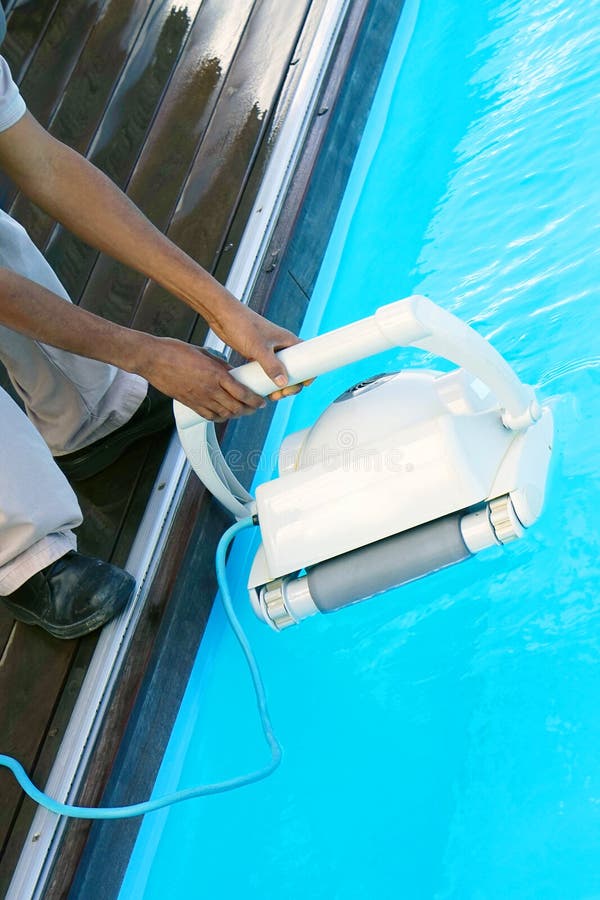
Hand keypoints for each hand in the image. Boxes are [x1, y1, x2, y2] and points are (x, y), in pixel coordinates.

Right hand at [137, 335, 267, 420]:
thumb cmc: (176, 351)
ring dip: (236, 415)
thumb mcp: (205, 353)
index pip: (243, 393)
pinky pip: (209, 416)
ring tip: (242, 411)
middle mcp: (210, 389)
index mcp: (216, 374)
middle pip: (237, 407)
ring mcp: (199, 398)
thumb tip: (233, 372)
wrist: (153, 359)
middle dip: (250, 409)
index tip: (262, 401)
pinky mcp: (190, 404)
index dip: (256, 400)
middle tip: (256, 407)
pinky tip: (224, 414)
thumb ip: (220, 365)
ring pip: (225, 414)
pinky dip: (220, 417)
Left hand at [207, 299, 308, 400]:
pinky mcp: (257, 355)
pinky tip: (262, 390)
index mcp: (288, 340)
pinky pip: (267, 371)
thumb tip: (283, 383)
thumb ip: (271, 366)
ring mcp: (269, 351)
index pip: (307, 358)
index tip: (301, 386)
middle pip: (294, 369)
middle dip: (292, 384)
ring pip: (280, 372)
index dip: (308, 373)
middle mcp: (281, 346)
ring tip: (272, 396)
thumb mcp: (258, 348)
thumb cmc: (242, 325)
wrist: (222, 315)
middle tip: (282, 395)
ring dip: (279, 386)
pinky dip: (267, 382)